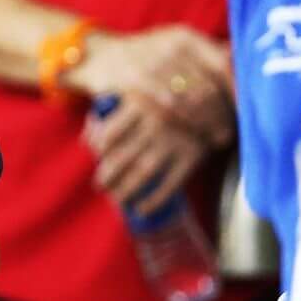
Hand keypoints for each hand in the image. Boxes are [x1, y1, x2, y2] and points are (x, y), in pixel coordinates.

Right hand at [67, 24, 235, 144]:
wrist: (99, 55)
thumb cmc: (146, 56)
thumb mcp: (176, 46)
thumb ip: (208, 55)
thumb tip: (246, 70)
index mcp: (186, 37)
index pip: (223, 64)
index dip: (238, 91)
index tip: (248, 111)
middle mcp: (170, 46)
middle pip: (208, 85)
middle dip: (224, 114)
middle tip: (232, 133)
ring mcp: (151, 63)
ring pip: (191, 100)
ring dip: (207, 123)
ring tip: (218, 138)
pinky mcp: (133, 81)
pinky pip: (167, 107)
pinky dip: (184, 124)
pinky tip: (193, 135)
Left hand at [84, 96, 214, 213]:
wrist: (212, 97)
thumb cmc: (163, 97)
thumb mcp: (139, 92)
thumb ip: (111, 108)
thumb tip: (88, 139)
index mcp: (138, 102)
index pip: (108, 134)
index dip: (97, 150)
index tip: (95, 157)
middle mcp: (156, 121)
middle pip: (122, 157)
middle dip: (107, 176)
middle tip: (100, 184)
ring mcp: (175, 140)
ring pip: (143, 173)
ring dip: (126, 191)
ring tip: (117, 199)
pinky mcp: (193, 155)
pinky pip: (170, 184)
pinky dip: (154, 200)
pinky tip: (141, 208)